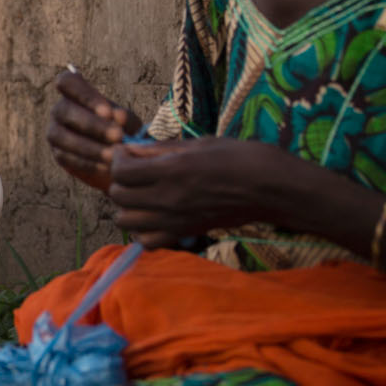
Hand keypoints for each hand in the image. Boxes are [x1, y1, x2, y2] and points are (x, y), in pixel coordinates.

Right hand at [46, 68, 141, 189]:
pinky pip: (68, 158)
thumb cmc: (122, 128)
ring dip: (89, 147)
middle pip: (66, 111)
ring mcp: (55, 132)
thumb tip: (117, 117)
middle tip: (118, 136)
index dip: (85, 95)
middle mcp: (60, 109)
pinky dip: (88, 163)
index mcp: (74, 92)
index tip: (107, 112)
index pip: (67, 82)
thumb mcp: (127, 121)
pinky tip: (107, 167)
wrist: (119, 156)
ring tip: (113, 156)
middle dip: (92, 124)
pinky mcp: (59, 154)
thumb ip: (123, 118)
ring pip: (63, 137)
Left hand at [106, 138, 295, 244]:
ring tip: (141, 194)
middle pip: (118, 196)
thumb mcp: (196, 144)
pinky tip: (153, 216)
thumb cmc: (237, 157)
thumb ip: (159, 149)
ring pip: (126, 221)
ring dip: (127, 206)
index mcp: (171, 171)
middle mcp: (168, 198)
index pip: (121, 171)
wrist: (268, 187)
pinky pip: (147, 241)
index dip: (118, 159)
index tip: (127, 153)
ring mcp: (174, 219)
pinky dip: (142, 231)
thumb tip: (130, 149)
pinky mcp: (184, 233)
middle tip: (133, 171)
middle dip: (119, 181)